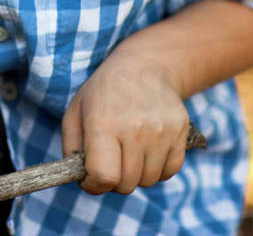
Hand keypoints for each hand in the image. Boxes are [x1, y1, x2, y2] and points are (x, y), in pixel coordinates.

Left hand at [60, 52, 190, 194]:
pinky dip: (157, 169)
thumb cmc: (103, 93)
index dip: (93, 185)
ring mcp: (162, 131)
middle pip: (126, 184)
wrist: (144, 67)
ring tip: (127, 153)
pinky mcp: (181, 133)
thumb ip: (72, 149)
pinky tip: (146, 152)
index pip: (104, 176)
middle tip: (109, 163)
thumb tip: (81, 178)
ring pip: (148, 181)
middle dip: (114, 181)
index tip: (90, 179)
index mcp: (104, 123)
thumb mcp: (75, 113)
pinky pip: (170, 172)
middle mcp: (136, 129)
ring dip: (136, 175)